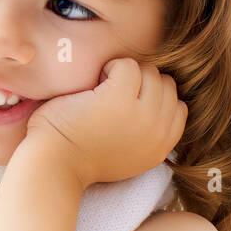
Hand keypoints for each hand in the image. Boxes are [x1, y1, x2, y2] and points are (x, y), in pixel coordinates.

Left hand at [23, 57, 186, 186]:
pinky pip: (127, 65)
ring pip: (151, 73)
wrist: (52, 166)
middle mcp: (157, 132)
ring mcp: (141, 114)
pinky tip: (92, 85)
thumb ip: (145, 136)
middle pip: (166, 86)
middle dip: (141, 83)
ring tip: (100, 89)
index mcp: (160, 148)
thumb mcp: (125, 156)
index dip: (153, 97)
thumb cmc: (77, 157)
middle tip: (110, 93)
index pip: (178, 107)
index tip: (127, 103)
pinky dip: (109, 67)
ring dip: (126, 74)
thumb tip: (151, 107)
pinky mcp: (119, 98)